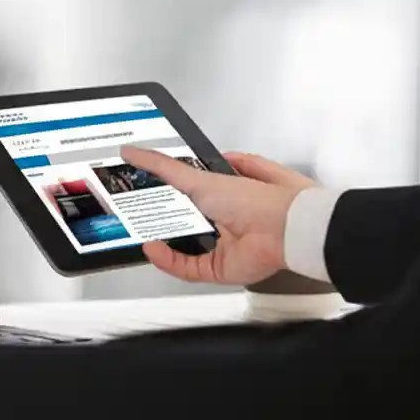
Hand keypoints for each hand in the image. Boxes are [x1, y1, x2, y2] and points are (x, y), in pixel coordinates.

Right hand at [119, 147, 315, 284]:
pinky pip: (187, 267)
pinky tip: (154, 248)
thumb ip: (164, 167)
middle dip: (161, 219)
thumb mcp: (199, 176)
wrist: (286, 228)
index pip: (189, 189)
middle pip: (185, 221)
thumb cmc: (255, 198)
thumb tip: (133, 151)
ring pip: (183, 249)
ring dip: (162, 243)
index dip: (167, 188)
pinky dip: (168, 260)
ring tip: (141, 232)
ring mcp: (222, 245)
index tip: (144, 186)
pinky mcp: (220, 268)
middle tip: (137, 213)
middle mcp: (224, 219)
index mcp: (225, 191)